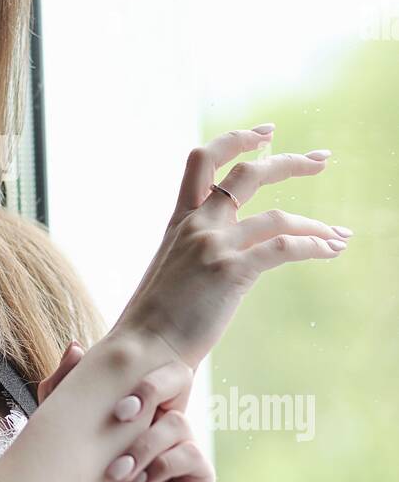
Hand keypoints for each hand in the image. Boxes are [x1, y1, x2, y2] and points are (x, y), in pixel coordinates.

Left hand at [41, 343, 214, 481]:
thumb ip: (63, 393)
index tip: (107, 390)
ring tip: (117, 471)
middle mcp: (160, 422)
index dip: (134, 371)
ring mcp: (180, 448)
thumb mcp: (64, 438)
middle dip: (149, 390)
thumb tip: (75, 348)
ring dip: (144, 443)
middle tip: (121, 413)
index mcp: (135, 407)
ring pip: (176, 422)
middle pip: (175, 381)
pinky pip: (190, 454)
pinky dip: (161, 465)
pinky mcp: (196, 478)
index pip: (145, 372)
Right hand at [111, 123, 351, 368]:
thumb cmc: (155, 321)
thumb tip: (213, 259)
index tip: (264, 134)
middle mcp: (197, 225)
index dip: (235, 140)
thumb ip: (192, 254)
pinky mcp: (231, 271)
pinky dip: (314, 246)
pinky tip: (331, 252)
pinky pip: (285, 247)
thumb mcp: (170, 272)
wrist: (142, 347)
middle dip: (290, 162)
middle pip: (247, 173)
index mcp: (180, 222)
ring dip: (316, 224)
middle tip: (321, 159)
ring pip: (278, 216)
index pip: (202, 161)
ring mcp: (214, 245)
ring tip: (340, 235)